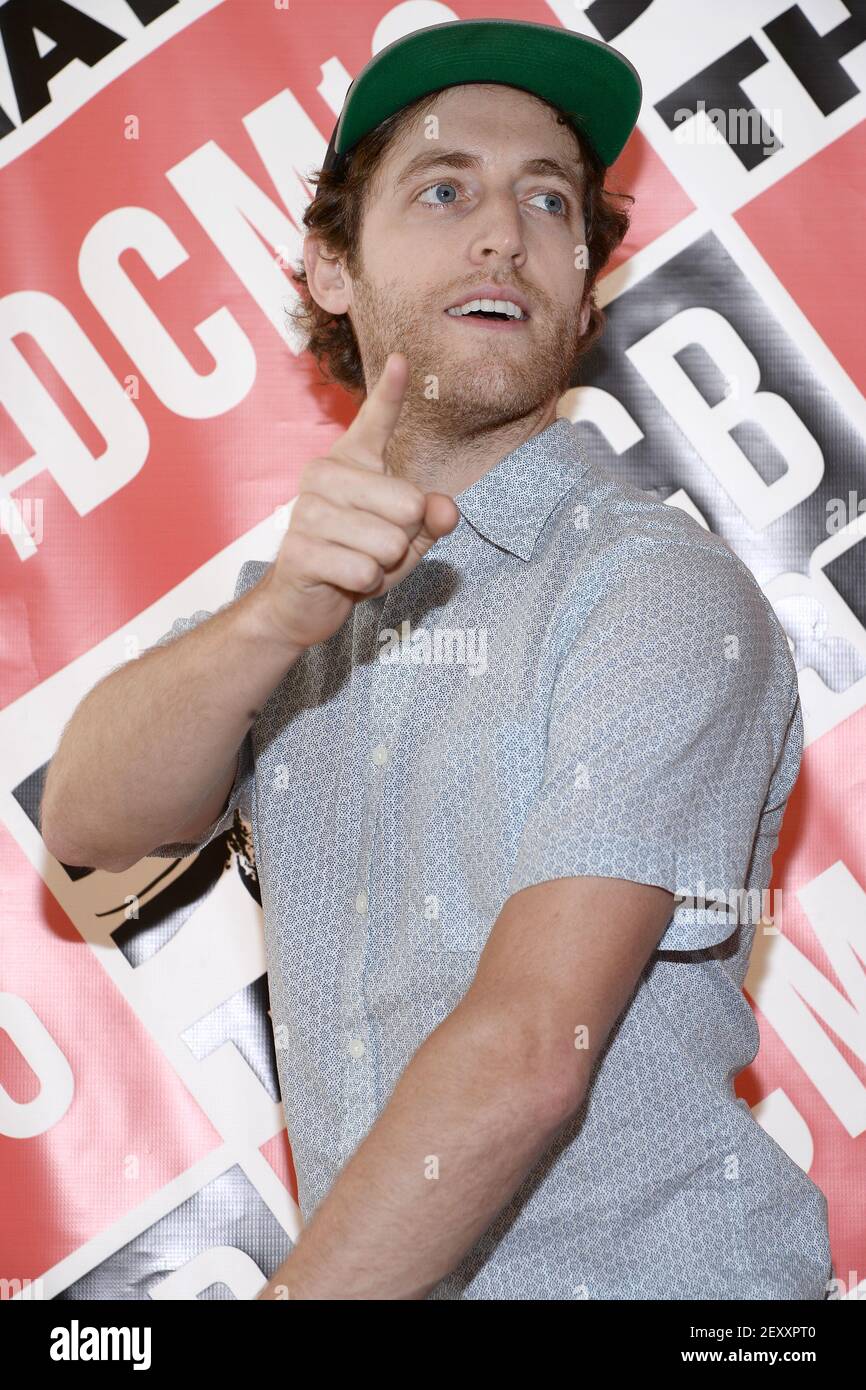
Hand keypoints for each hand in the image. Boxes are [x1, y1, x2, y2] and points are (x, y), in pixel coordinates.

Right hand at [257, 353, 459, 652]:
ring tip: (359, 564)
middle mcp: (322, 476)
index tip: (403, 359)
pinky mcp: (298, 551)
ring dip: (384, 566)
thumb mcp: (405, 540)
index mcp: (349, 463)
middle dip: (405, 538)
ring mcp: (306, 512)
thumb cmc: (356, 560)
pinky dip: (365, 585)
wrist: (302, 604)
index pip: (374, 422)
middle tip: (375, 548)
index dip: (390, 393)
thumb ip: (432, 519)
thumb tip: (445, 508)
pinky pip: (364, 571)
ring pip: (388, 542)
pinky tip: (344, 582)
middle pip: (408, 503)